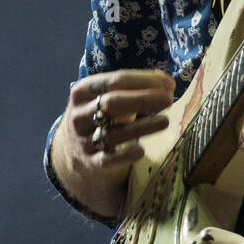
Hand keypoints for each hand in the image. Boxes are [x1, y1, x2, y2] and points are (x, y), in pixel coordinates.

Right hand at [60, 68, 174, 207]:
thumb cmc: (99, 114)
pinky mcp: (91, 162)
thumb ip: (134, 87)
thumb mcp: (106, 95)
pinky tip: (141, 150)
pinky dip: (125, 155)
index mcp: (82, 91)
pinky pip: (108, 159)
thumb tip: (166, 83)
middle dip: (143, 99)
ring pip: (113, 132)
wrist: (75, 149)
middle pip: (112, 103)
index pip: (115, 81)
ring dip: (142, 126)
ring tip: (165, 121)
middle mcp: (79, 115)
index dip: (144, 81)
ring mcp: (83, 140)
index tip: (168, 84)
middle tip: (168, 99)